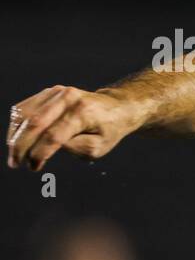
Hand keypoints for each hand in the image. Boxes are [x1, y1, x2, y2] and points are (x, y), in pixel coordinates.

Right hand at [7, 86, 138, 170]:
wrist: (116, 107)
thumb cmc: (108, 130)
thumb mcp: (98, 147)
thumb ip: (75, 148)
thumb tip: (47, 146)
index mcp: (83, 113)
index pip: (54, 136)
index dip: (40, 154)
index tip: (33, 167)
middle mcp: (68, 98)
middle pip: (35, 123)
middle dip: (21, 146)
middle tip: (15, 164)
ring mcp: (56, 92)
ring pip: (24, 114)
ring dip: (15, 136)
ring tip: (14, 155)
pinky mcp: (49, 92)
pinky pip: (24, 108)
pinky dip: (17, 125)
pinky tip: (16, 139)